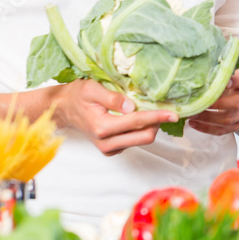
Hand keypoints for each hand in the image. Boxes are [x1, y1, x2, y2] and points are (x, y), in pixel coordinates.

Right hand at [53, 80, 176, 155]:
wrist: (65, 109)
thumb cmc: (78, 96)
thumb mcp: (92, 89)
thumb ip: (112, 97)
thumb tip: (131, 106)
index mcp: (103, 128)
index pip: (137, 122)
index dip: (157, 117)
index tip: (173, 114)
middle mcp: (106, 143)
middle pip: (144, 137)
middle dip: (158, 124)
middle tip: (166, 110)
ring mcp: (109, 149)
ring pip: (140, 140)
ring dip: (150, 127)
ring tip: (152, 110)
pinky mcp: (112, 150)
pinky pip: (133, 141)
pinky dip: (140, 130)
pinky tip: (138, 117)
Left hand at [188, 70, 238, 135]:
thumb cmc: (232, 82)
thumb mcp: (230, 74)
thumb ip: (219, 74)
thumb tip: (198, 77)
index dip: (234, 81)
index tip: (224, 83)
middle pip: (235, 104)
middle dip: (215, 104)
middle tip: (198, 103)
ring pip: (227, 120)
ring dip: (207, 119)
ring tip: (192, 115)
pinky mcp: (238, 125)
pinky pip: (222, 130)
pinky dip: (206, 128)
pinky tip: (193, 124)